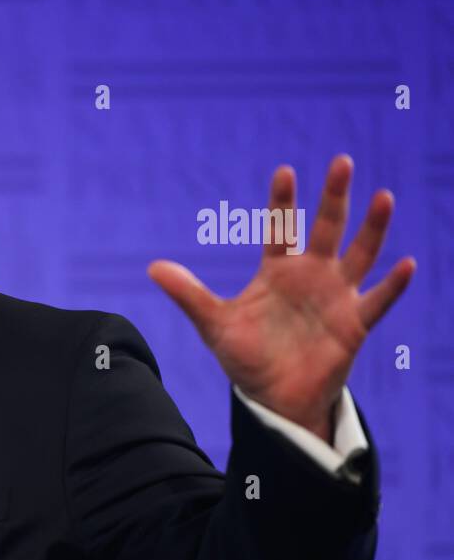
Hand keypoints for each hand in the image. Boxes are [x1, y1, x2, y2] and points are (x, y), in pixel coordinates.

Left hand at [148, 154, 415, 441]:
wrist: (273, 398)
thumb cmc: (246, 358)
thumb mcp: (214, 324)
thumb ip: (188, 294)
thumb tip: (153, 267)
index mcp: (278, 272)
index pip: (281, 228)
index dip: (283, 200)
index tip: (284, 170)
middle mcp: (312, 276)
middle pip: (326, 228)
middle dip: (333, 196)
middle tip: (341, 162)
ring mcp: (337, 297)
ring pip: (360, 254)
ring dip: (372, 228)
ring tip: (383, 197)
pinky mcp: (355, 324)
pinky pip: (379, 300)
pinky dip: (393, 285)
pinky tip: (407, 264)